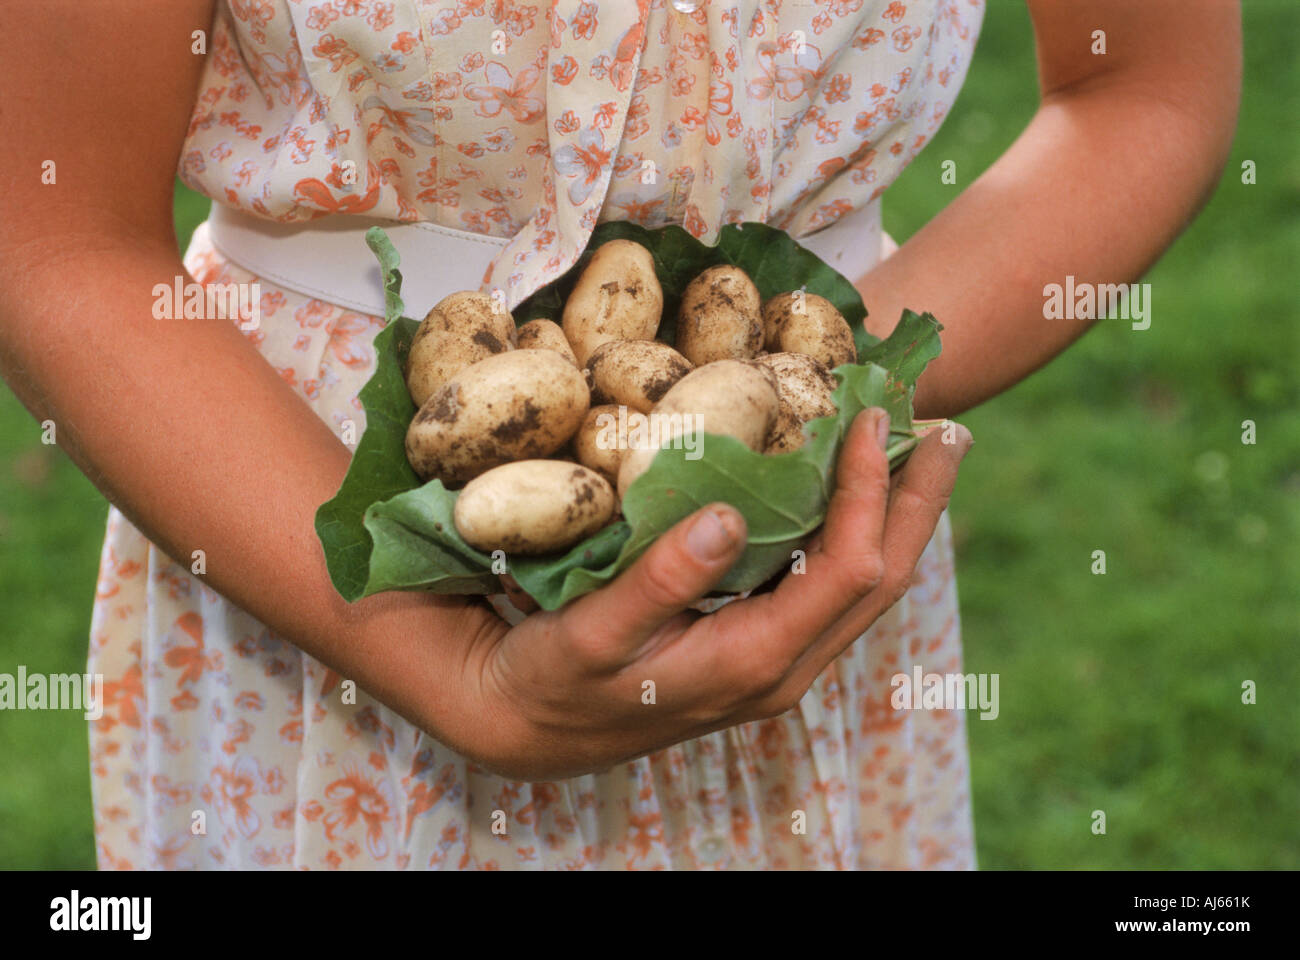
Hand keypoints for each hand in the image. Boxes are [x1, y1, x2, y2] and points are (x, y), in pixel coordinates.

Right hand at [443, 408, 971, 780]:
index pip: (846, 570)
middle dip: (920, 503)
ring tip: (925, 453)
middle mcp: (783, 668)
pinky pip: (831, 588)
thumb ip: (660, 582)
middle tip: (951, 430)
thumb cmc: (551, 679)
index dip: (869, 492)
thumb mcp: (591, 634)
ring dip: (898, 519)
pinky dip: (856, 533)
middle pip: (882, 581)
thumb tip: (727, 517)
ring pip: (865, 589)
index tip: (871, 419)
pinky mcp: (759, 649)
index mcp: (753, 662)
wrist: (530, 732)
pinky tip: (852, 495)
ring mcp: (776, 662)